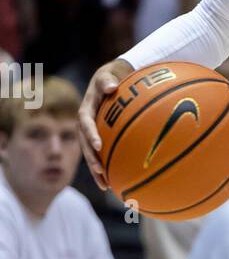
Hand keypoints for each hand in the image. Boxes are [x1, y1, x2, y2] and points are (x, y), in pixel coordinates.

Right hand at [78, 58, 132, 189]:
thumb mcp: (107, 74)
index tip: (99, 146)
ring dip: (96, 170)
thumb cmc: (112, 77)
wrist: (111, 80)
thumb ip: (107, 80)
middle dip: (92, 158)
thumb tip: (112, 85)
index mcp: (86, 109)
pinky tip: (113, 184)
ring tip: (105, 185)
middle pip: (85, 144)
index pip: (85, 123)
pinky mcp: (98, 140)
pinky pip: (100, 156)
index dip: (91, 135)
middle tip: (101, 170)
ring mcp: (91, 133)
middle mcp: (85, 124)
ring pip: (91, 154)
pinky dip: (105, 169)